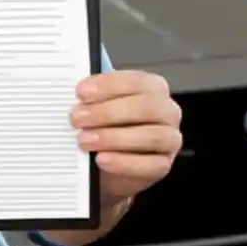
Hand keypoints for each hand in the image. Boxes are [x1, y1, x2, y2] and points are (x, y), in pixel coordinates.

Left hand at [71, 70, 181, 209]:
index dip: (108, 85)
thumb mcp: (100, 106)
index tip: (81, 92)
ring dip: (113, 138)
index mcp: (153, 88)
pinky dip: (123, 162)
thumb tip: (77, 95)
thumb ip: (94, 97)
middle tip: (78, 117)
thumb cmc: (107, 126)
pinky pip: (150, 165)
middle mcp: (167, 111)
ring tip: (85, 140)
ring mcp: (169, 139)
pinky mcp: (163, 165)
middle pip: (145, 107)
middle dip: (107, 112)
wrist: (108, 162)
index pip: (136, 81)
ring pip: (151, 136)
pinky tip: (102, 159)